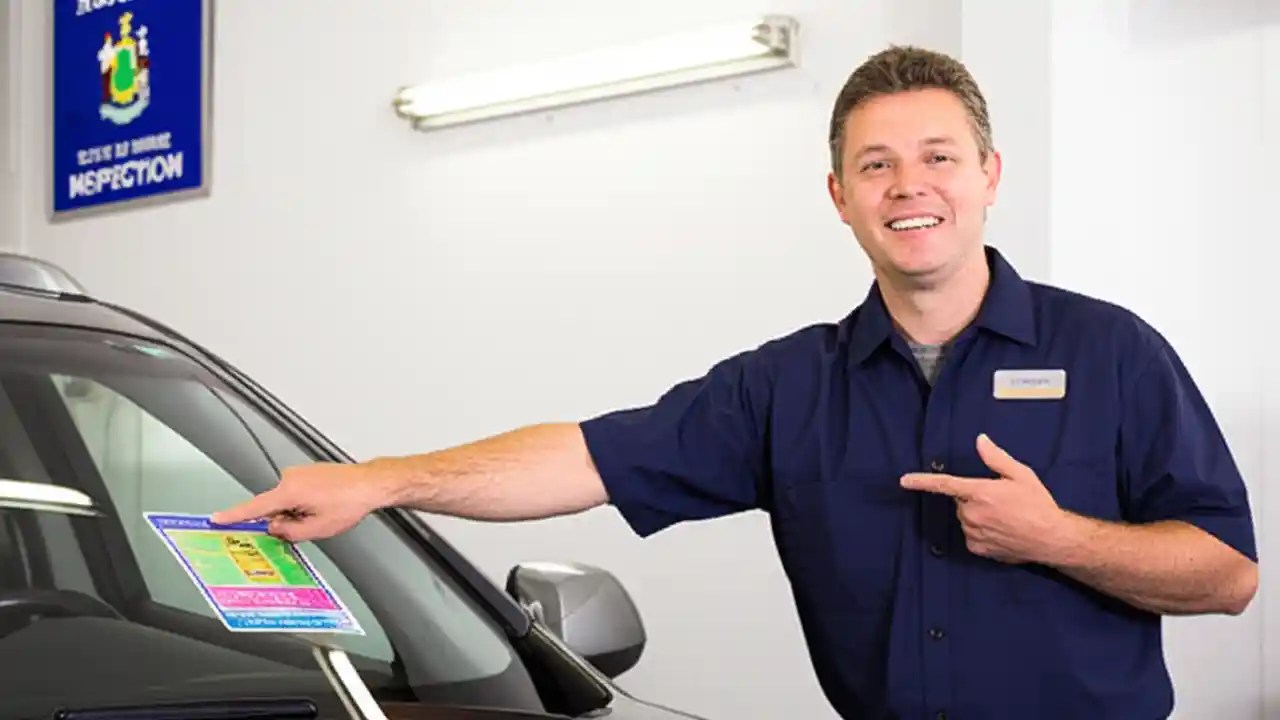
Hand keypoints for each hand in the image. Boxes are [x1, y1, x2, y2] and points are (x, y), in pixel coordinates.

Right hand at [211, 462, 395, 542]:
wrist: (370, 484)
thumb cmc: (349, 503)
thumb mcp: (316, 529)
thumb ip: (288, 532)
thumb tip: (275, 528)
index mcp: (288, 492)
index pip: (254, 507)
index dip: (234, 515)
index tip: (216, 518)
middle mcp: (290, 478)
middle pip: (274, 506)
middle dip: (285, 519)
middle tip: (310, 524)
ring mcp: (300, 473)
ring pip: (287, 500)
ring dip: (298, 511)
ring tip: (324, 513)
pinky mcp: (310, 472)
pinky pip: (298, 492)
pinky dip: (306, 502)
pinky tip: (326, 506)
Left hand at [899, 434, 1069, 564]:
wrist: (1051, 538)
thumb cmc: (1038, 504)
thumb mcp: (1021, 475)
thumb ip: (996, 458)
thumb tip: (980, 440)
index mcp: (980, 492)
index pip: (944, 485)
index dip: (922, 482)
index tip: (904, 481)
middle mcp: (972, 513)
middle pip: (960, 501)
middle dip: (973, 497)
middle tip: (999, 499)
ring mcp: (973, 532)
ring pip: (965, 518)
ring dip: (977, 514)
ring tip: (1004, 516)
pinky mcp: (977, 548)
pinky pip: (971, 534)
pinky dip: (980, 530)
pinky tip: (1001, 529)